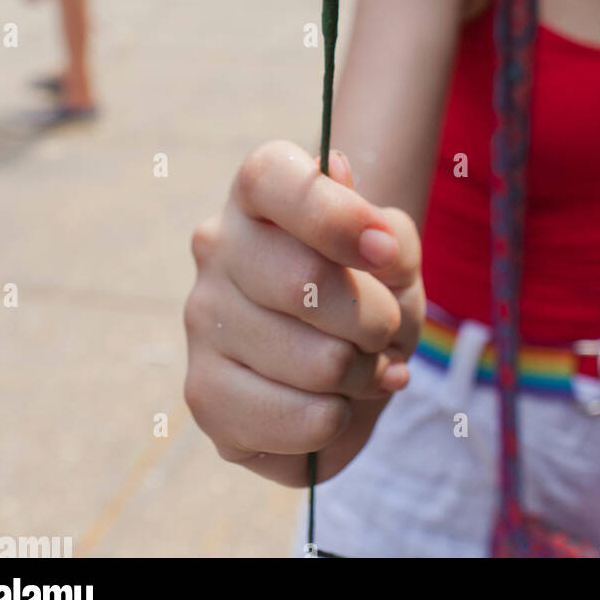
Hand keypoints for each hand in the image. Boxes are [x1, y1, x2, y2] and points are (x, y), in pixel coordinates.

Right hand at [184, 142, 424, 487]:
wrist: (347, 354)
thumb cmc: (369, 286)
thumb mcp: (397, 252)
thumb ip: (393, 236)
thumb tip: (377, 237)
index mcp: (258, 193)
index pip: (270, 178)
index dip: (335, 215)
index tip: (384, 248)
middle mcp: (216, 248)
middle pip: (304, 281)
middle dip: (375, 318)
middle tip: (386, 329)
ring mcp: (201, 321)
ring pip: (317, 362)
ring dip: (365, 374)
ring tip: (364, 368)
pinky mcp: (204, 394)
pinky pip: (298, 421)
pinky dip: (338, 419)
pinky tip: (335, 404)